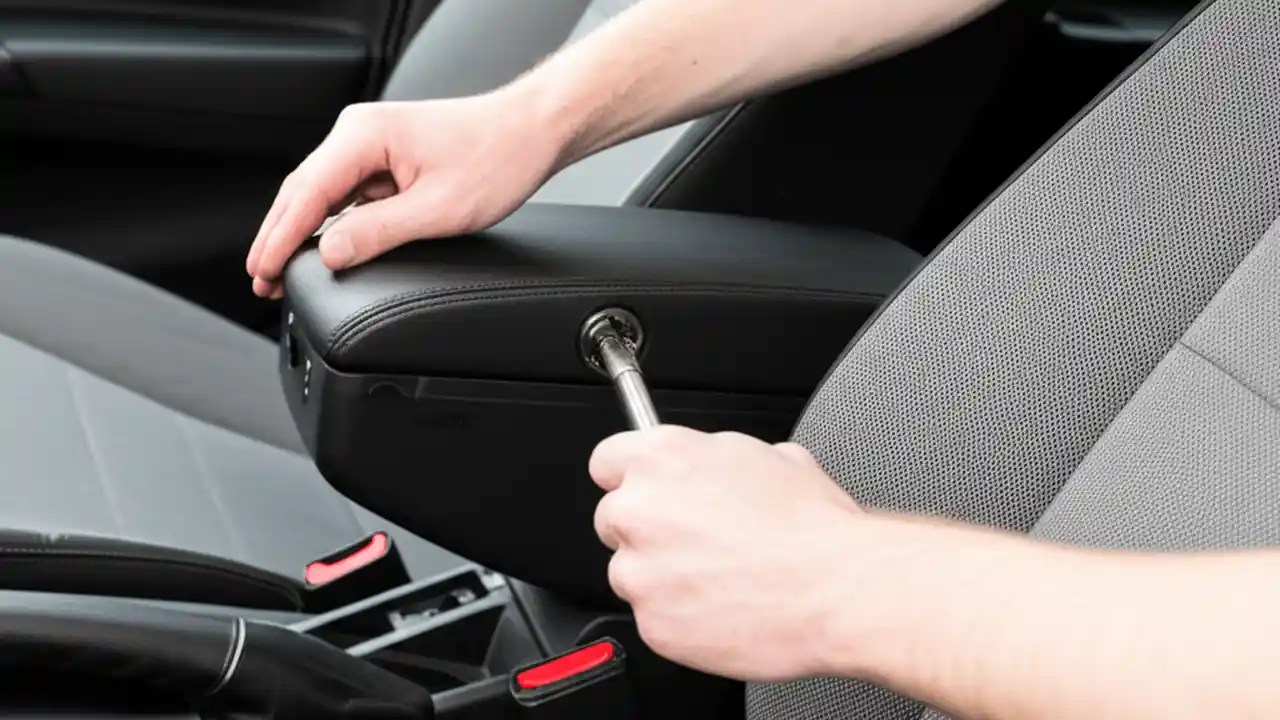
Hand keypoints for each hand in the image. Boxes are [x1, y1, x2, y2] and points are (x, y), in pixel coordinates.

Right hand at [246, 90, 565, 297]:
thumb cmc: (497, 157)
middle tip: (261, 281)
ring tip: (281, 272)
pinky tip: (322, 249)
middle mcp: (359, 133)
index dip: (279, 238)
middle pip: (302, 191)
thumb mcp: (437, 209)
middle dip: (278, 238)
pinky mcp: (386, 159)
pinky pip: (346, 195)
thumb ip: (378, 233)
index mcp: (363, 135)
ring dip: (301, 233)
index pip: (305, 193)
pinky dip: (330, 223)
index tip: (262, 272)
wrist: (531, 131)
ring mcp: (371, 145)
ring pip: (321, 195)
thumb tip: (329, 253)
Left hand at [589, 426, 862, 681]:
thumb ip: (715, 458)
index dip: (632, 479)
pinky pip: (652, 617)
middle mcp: (640, 509)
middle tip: (694, 541)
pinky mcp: (652, 622)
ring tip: (717, 578)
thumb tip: (711, 464)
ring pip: (629, 572)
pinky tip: (720, 606)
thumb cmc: (812, 527)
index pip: (608, 462)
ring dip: (660, 576)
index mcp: (662, 458)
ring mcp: (641, 570)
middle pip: (613, 518)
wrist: (837, 589)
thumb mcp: (770, 457)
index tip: (646, 491)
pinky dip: (678, 616)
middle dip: (648, 530)